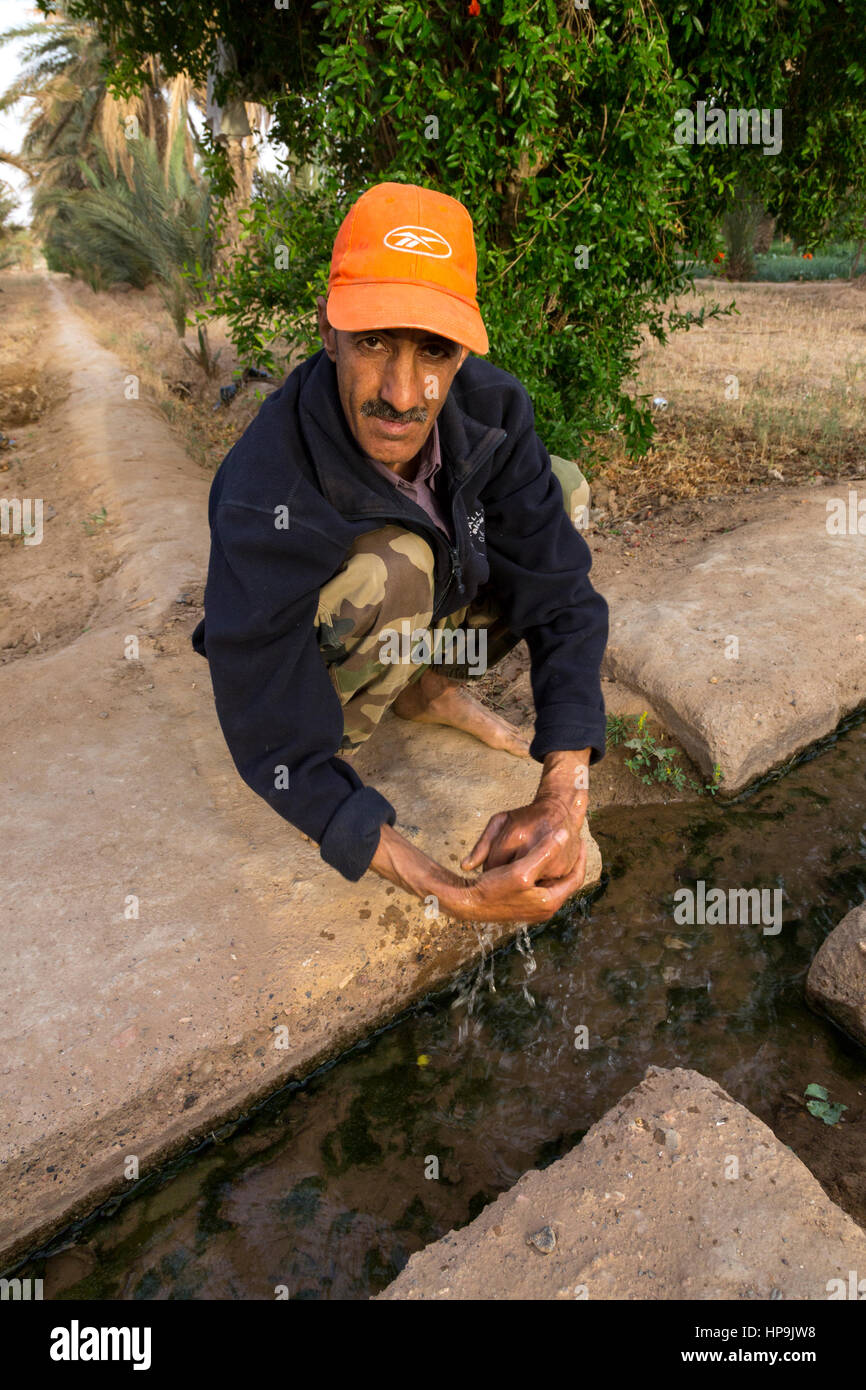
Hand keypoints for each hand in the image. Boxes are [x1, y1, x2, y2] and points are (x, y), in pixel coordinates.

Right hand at [443, 831, 586, 922]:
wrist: (467, 903)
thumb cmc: (492, 888)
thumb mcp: (521, 869)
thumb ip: (545, 852)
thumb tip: (564, 835)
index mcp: (549, 901)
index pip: (575, 878)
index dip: (580, 858)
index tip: (580, 840)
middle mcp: (544, 909)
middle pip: (564, 882)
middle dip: (567, 862)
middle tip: (568, 843)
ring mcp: (533, 909)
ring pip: (550, 883)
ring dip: (553, 866)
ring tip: (554, 848)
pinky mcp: (522, 905)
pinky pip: (539, 886)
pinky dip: (540, 872)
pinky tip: (533, 858)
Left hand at [461, 792, 585, 881]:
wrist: (562, 810)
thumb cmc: (526, 817)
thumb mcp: (500, 822)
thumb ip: (481, 845)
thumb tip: (465, 867)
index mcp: (515, 835)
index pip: (493, 866)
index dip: (488, 872)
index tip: (489, 872)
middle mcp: (533, 847)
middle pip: (509, 878)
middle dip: (503, 880)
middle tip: (503, 875)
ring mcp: (550, 859)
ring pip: (527, 886)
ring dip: (521, 886)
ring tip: (520, 876)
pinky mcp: (563, 869)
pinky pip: (543, 887)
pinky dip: (537, 885)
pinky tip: (534, 877)